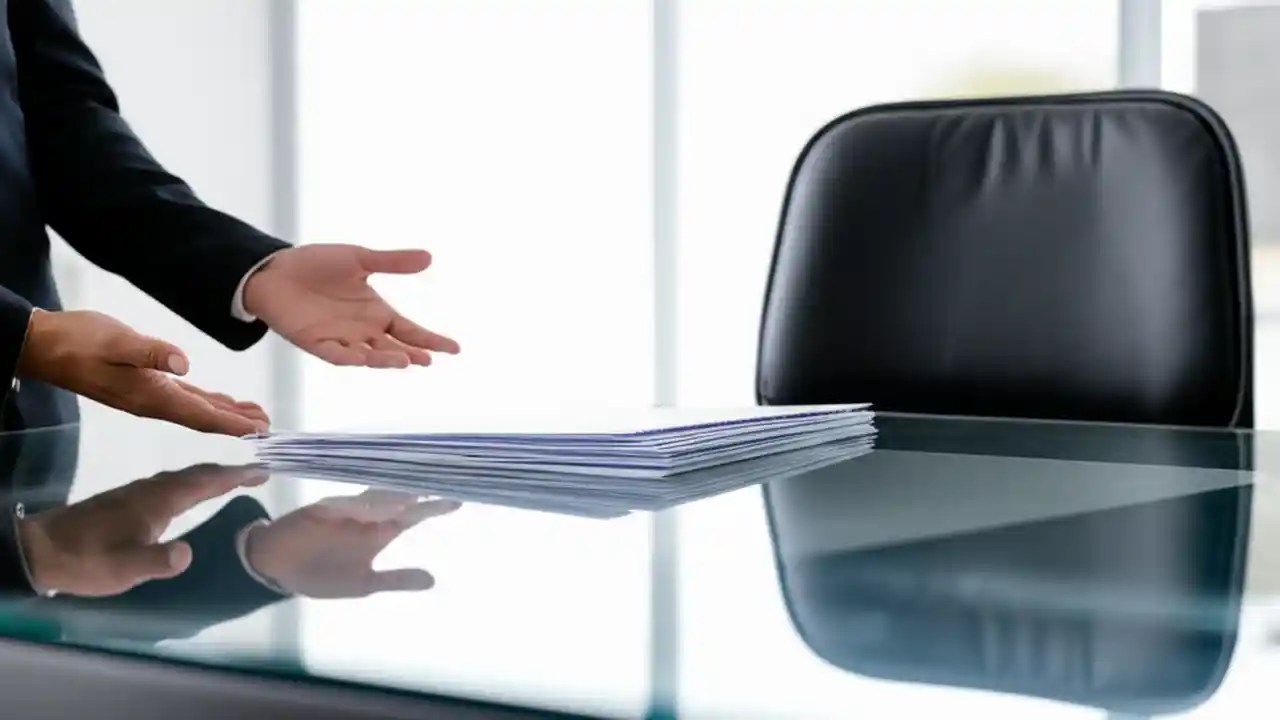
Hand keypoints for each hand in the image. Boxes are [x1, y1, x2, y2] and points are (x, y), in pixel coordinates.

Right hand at [16, 310, 269, 435]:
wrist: (42, 345)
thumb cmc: (78, 341)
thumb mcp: (116, 341)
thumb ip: (150, 352)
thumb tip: (183, 364)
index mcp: (152, 397)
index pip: (202, 416)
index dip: (233, 424)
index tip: (260, 432)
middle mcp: (153, 403)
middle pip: (205, 418)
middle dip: (237, 423)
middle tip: (269, 427)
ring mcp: (147, 396)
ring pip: (196, 409)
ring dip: (226, 414)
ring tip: (254, 418)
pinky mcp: (142, 385)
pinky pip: (184, 399)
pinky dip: (207, 402)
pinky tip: (219, 402)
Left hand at [17, 464, 268, 596]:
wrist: (41, 551)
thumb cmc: (87, 560)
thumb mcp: (124, 568)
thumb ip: (157, 561)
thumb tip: (189, 553)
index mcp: (158, 500)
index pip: (205, 480)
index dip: (236, 475)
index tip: (264, 470)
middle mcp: (151, 489)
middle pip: (197, 473)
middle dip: (229, 471)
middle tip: (258, 473)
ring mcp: (138, 493)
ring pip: (183, 478)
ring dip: (210, 476)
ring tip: (232, 482)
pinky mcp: (127, 501)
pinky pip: (171, 485)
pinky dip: (191, 485)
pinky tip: (190, 497)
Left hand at [243, 244, 459, 368]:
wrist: (274, 269)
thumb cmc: (317, 264)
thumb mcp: (359, 259)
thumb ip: (392, 262)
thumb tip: (429, 257)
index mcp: (376, 312)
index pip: (410, 331)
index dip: (431, 340)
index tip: (454, 348)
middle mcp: (362, 331)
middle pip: (394, 348)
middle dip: (412, 354)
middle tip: (429, 359)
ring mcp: (340, 339)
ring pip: (369, 355)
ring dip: (386, 359)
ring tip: (406, 361)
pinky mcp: (315, 342)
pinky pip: (336, 354)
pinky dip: (350, 356)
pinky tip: (364, 356)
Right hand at [244, 489, 459, 597]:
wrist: (278, 571)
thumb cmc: (321, 576)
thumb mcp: (364, 584)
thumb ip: (396, 580)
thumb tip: (433, 581)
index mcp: (378, 531)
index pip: (412, 516)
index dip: (433, 508)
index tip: (458, 500)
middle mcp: (366, 515)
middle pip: (398, 498)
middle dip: (419, 489)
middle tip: (444, 476)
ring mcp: (345, 509)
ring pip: (375, 497)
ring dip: (395, 494)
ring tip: (419, 491)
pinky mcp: (322, 509)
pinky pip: (344, 504)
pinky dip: (360, 505)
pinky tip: (376, 505)